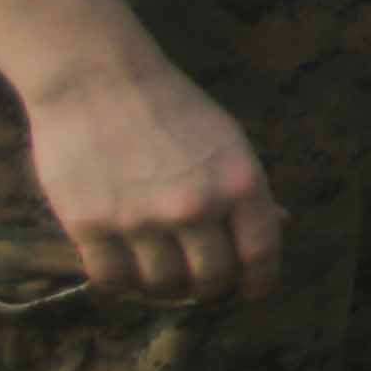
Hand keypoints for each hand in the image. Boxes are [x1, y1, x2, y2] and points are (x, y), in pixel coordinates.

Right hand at [24, 56, 285, 304]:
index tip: (250, 291)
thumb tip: (279, 225)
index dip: (258, 282)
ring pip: (162, 286)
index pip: (260, 256)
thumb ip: (247, 189)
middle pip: (211, 279)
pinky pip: (112, 279)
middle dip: (210, 287)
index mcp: (240, 184)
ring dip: (165, 287)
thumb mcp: (228, 141)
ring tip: (160, 272)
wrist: (96, 79)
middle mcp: (196, 207)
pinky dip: (122, 283)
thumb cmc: (169, 106)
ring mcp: (142, 219)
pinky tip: (124, 269)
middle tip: (200, 282)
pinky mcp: (91, 225)